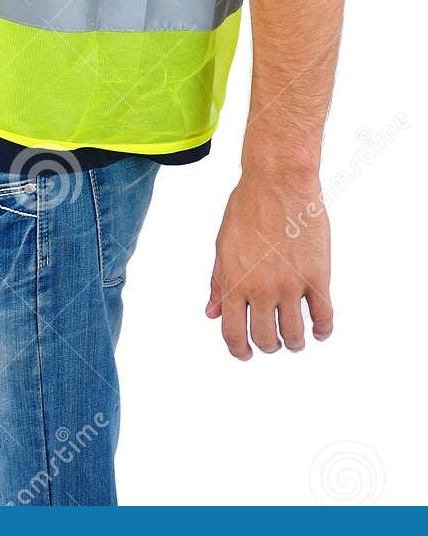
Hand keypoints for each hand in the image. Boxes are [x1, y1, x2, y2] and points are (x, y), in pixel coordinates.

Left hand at [206, 168, 332, 358]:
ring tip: (295, 338)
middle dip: (268, 345)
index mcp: (233, 281)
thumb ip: (218, 281)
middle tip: (273, 341)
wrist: (277, 182)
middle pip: (265, 339)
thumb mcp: (223, 244)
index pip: (233, 333)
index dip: (240, 350)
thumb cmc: (247, 207)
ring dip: (294, 342)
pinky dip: (322, 330)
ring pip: (294, 335)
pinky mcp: (316, 277)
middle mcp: (260, 289)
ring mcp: (289, 285)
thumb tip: (211, 313)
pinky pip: (324, 317)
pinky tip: (319, 329)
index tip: (246, 354)